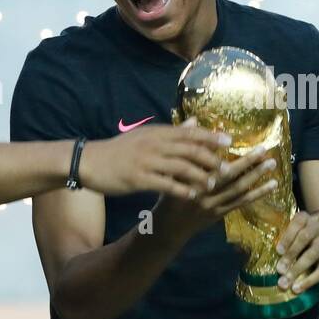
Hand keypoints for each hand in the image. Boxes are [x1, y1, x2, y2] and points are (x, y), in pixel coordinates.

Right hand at [78, 118, 229, 197]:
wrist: (89, 161)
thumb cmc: (119, 150)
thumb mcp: (145, 136)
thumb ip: (170, 132)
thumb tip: (194, 122)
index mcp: (158, 132)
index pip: (190, 132)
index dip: (211, 137)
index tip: (229, 142)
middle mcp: (155, 144)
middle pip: (190, 149)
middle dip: (211, 159)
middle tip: (227, 169)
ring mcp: (147, 161)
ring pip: (181, 167)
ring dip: (200, 176)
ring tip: (213, 185)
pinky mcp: (138, 178)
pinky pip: (165, 184)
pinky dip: (181, 190)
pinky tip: (192, 196)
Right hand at [154, 146, 279, 237]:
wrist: (169, 227)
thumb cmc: (168, 194)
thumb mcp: (170, 171)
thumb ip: (184, 148)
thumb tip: (194, 120)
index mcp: (190, 181)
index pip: (209, 164)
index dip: (222, 152)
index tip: (236, 139)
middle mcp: (204, 194)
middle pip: (229, 177)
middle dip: (248, 163)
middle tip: (264, 149)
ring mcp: (214, 206)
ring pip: (239, 190)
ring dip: (257, 177)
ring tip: (272, 164)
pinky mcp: (221, 213)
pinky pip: (242, 203)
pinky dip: (258, 194)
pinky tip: (272, 185)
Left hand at [274, 211, 318, 295]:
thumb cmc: (297, 237)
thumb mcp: (290, 232)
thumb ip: (280, 237)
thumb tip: (260, 251)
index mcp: (305, 218)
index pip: (297, 222)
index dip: (287, 237)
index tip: (278, 251)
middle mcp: (317, 227)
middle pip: (305, 238)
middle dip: (291, 254)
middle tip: (279, 269)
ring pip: (312, 254)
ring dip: (297, 269)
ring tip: (285, 282)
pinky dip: (309, 281)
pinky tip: (297, 288)